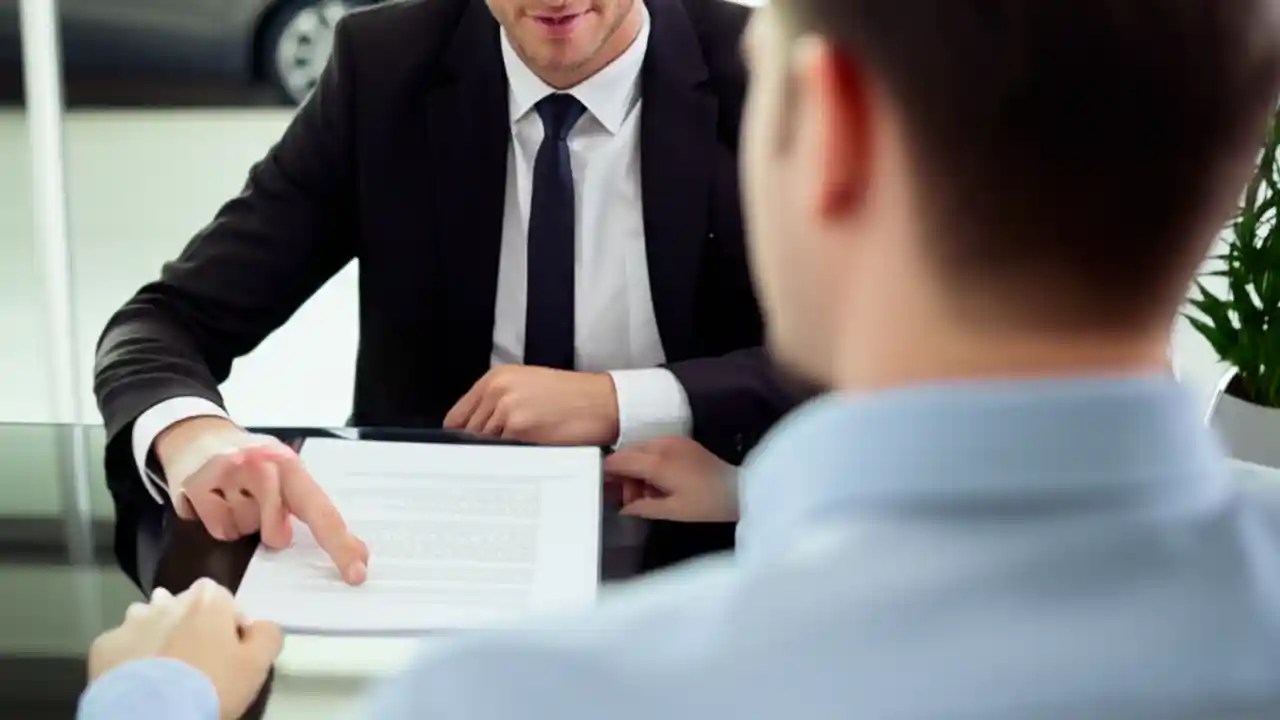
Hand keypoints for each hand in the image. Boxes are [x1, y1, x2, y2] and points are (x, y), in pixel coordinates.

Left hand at [88, 578, 283, 719]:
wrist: (151, 715)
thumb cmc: (212, 686)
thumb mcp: (258, 664)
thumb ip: (268, 635)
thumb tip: (261, 626)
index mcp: (208, 599)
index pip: (224, 600)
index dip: (228, 625)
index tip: (229, 652)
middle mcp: (168, 600)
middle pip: (184, 607)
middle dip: (190, 626)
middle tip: (197, 662)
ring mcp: (132, 621)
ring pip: (149, 621)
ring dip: (157, 636)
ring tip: (164, 669)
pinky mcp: (104, 646)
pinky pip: (122, 646)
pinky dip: (129, 657)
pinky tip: (138, 680)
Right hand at [156, 416, 368, 583]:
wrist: (196, 433)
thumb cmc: (249, 461)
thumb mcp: (281, 471)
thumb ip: (304, 504)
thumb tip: (345, 551)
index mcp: (291, 465)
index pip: (321, 512)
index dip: (340, 545)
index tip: (357, 572)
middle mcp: (263, 465)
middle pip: (276, 535)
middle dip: (270, 530)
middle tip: (259, 505)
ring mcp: (229, 474)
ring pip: (245, 532)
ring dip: (242, 522)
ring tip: (233, 495)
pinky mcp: (198, 486)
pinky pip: (219, 530)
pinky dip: (219, 523)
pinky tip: (215, 500)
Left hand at [444, 366, 620, 444]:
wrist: (603, 402)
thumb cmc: (573, 397)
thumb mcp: (528, 386)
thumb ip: (498, 403)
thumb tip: (477, 431)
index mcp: (496, 378)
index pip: (456, 417)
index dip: (460, 438)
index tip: (466, 451)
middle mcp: (497, 391)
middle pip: (466, 434)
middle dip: (477, 450)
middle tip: (492, 461)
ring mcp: (506, 409)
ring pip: (482, 446)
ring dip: (493, 458)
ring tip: (513, 460)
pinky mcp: (519, 429)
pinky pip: (501, 454)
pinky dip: (508, 462)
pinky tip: (522, 461)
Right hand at [604, 437, 739, 521]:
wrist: (739, 490)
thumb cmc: (707, 504)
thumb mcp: (672, 511)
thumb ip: (642, 507)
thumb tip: (623, 508)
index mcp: (658, 462)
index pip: (620, 460)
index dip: (607, 472)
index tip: (602, 486)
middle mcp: (663, 445)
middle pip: (629, 453)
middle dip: (624, 475)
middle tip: (631, 500)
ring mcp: (674, 441)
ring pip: (642, 450)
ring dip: (637, 470)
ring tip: (647, 495)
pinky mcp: (683, 442)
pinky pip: (656, 449)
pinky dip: (651, 464)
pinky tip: (659, 483)